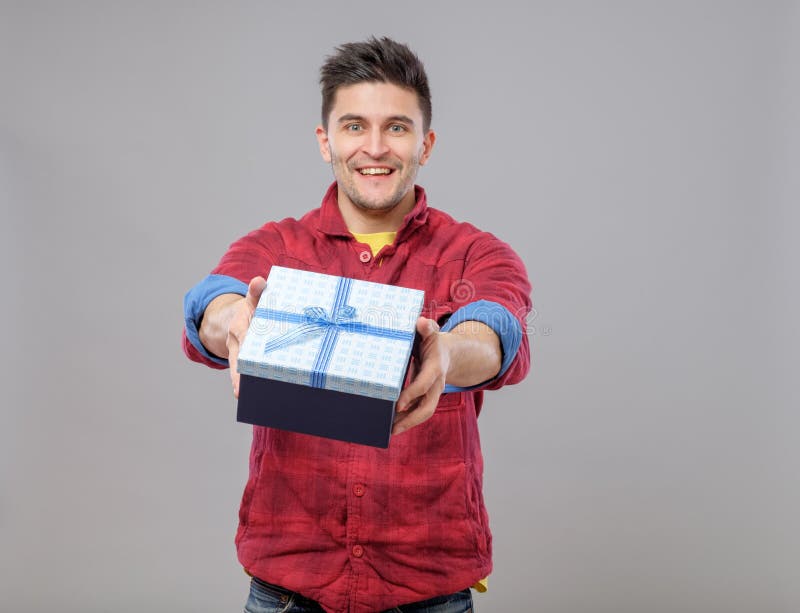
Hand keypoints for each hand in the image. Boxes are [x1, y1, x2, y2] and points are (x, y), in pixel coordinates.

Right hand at [227, 276, 266, 397]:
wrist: (243, 318)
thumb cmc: (254, 308)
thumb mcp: (254, 298)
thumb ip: (257, 291)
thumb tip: (259, 281)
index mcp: (239, 329)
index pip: (242, 340)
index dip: (243, 352)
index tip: (244, 365)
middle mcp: (238, 344)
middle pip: (238, 364)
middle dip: (239, 378)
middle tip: (242, 393)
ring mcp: (243, 355)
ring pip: (243, 373)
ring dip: (248, 385)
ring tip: (258, 401)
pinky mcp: (250, 363)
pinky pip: (251, 375)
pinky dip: (256, 385)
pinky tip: (267, 397)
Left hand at [393, 317, 451, 435]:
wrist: (449, 353)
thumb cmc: (434, 341)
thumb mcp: (431, 331)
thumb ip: (426, 327)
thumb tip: (420, 322)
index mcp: (435, 367)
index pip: (424, 383)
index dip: (412, 394)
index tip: (397, 405)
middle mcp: (436, 383)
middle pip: (427, 407)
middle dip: (411, 420)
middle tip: (392, 429)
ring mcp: (432, 392)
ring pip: (423, 412)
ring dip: (407, 423)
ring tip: (389, 431)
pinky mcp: (426, 397)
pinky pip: (418, 410)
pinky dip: (407, 419)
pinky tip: (393, 425)